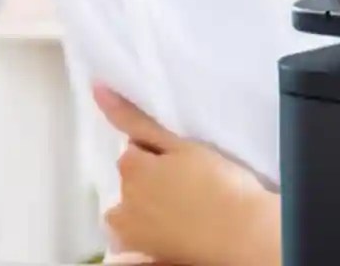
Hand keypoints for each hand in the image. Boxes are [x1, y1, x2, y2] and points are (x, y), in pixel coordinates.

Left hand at [93, 85, 281, 265]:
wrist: (243, 232)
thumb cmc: (220, 184)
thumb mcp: (181, 145)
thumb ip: (137, 120)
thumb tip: (97, 90)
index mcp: (132, 168)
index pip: (134, 150)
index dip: (159, 153)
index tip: (184, 162)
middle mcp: (123, 200)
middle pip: (132, 179)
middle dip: (151, 178)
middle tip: (190, 184)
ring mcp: (130, 231)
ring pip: (133, 208)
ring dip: (148, 205)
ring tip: (185, 208)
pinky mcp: (141, 253)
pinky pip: (133, 239)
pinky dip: (147, 232)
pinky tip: (174, 229)